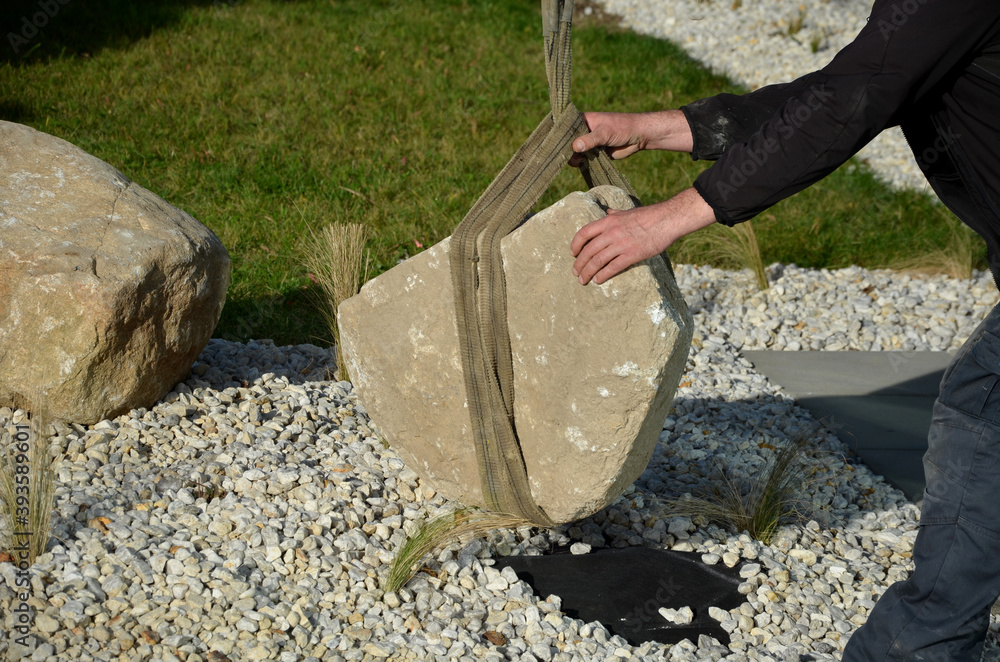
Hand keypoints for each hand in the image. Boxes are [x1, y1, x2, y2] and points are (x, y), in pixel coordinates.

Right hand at [569, 110, 693, 166]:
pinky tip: (580, 165)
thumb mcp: (604, 133)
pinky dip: (580, 162)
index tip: (550, 144)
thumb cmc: (622, 128)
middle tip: (561, 157)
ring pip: (574, 152)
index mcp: (582, 120)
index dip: (557, 135)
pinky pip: (583, 158)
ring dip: (573, 158)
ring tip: (576, 161)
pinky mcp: (594, 152)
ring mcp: (587, 142)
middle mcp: (583, 130)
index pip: (565, 127)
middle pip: (567, 141)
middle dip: (564, 149)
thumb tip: (574, 147)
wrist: (639, 137)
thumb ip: (589, 140)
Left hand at [570, 187, 716, 284]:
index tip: (572, 253)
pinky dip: (603, 275)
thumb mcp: (626, 212)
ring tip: (583, 280)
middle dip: (579, 264)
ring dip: (587, 272)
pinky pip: (612, 268)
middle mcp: (611, 233)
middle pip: (588, 251)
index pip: (584, 233)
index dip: (575, 244)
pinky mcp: (632, 255)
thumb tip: (607, 212)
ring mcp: (621, 245)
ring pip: (597, 261)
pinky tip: (598, 280)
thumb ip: (614, 214)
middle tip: (575, 273)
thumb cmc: (648, 215)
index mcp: (608, 221)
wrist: (666, 220)